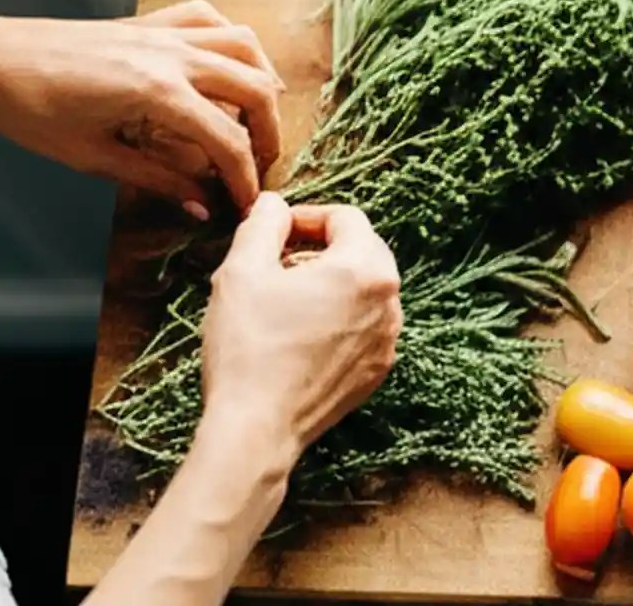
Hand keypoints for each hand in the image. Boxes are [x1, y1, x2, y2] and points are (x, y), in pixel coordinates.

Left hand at [0, 0, 283, 216]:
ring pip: (244, 44)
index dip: (245, 179)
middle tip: (259, 163)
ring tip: (257, 113)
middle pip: (254, 88)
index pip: (228, 141)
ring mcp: (162, 32)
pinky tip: (225, 64)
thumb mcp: (94, 157)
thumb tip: (202, 207)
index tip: (247, 206)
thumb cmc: (28, 109)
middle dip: (269, 131)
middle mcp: (171, 56)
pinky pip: (207, 18)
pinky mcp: (148, 21)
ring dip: (261, 79)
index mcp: (158, 93)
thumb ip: (158, 179)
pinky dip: (229, 39)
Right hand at [200, 192, 402, 452]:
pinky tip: (301, 333)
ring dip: (332, 283)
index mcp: (365, 269)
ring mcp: (389, 340)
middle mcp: (390, 302)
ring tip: (287, 298)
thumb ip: (263, 224)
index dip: (307, 216)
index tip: (276, 231)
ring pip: (366, 290)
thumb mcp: (242, 271)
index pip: (346, 218)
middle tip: (279, 261)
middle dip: (323, 248)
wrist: (258, 428)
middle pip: (364, 251)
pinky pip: (365, 326)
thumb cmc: (249, 347)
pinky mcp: (379, 370)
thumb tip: (275, 204)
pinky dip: (340, 318)